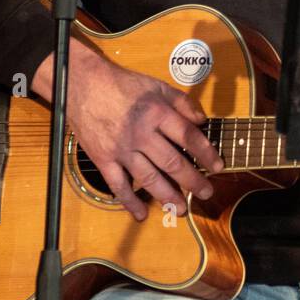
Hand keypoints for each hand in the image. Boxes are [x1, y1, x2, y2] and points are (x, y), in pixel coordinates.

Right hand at [31, 46, 223, 220]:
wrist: (83, 85)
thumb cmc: (122, 84)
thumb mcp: (156, 85)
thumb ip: (182, 102)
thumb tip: (202, 121)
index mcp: (156, 112)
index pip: (188, 137)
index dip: (206, 153)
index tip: (217, 166)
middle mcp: (141, 133)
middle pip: (172, 162)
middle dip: (192, 181)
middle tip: (206, 193)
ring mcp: (122, 149)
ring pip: (149, 178)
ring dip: (167, 197)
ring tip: (181, 210)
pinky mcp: (104, 159)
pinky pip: (118, 185)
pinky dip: (130, 202)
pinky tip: (141, 214)